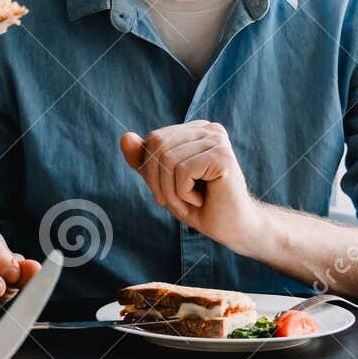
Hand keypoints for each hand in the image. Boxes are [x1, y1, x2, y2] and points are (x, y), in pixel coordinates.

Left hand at [119, 122, 265, 250]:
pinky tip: (202, 200)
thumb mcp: (163, 182)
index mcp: (195, 131)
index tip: (166, 194)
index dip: (150, 170)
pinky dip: (184, 194)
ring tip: (191, 202)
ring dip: (172, 192)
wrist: (233, 228)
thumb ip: (144, 160)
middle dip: (158, 181)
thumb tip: (125, 137)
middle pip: (157, 145)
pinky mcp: (222, 155)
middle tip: (177, 202)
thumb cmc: (200, 206)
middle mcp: (208, 129)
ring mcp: (217, 140)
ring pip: (168, 160)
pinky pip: (182, 171)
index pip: (154, 139)